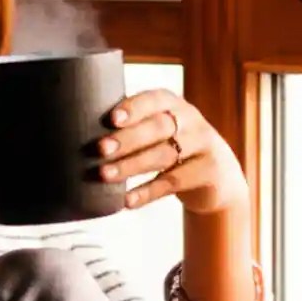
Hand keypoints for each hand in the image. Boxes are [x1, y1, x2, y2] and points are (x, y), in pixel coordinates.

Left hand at [97, 89, 247, 214]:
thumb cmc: (174, 148)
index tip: (111, 119)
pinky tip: (127, 200)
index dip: (134, 108)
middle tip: (100, 149)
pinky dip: (147, 192)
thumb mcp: (162, 131)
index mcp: (174, 105)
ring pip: (163, 156)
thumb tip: (82, 130)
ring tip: (105, 175)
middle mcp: (191, 121)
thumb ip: (134, 126)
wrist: (219, 176)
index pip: (154, 100)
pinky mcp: (208, 172)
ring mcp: (203, 146)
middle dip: (127, 139)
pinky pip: (172, 183)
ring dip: (131, 166)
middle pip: (158, 128)